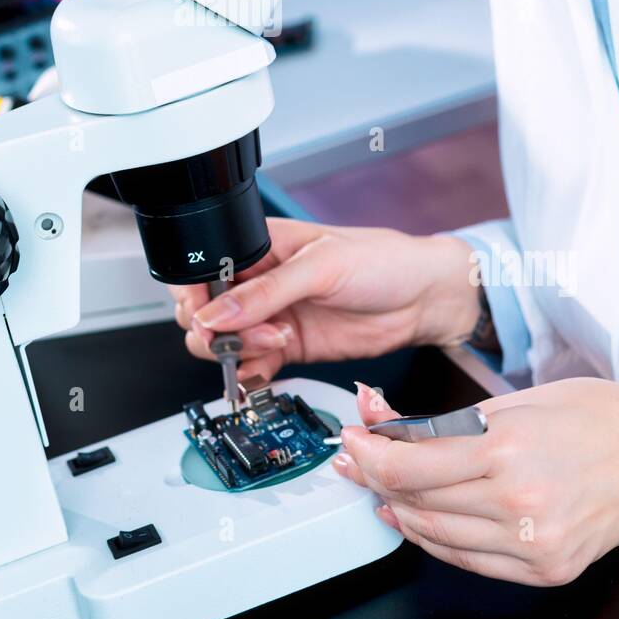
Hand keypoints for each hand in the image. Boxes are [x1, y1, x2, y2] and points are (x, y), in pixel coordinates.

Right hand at [169, 217, 479, 383]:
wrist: (424, 298)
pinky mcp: (288, 346)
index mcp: (259, 246)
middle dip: (213, 328)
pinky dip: (251, 372)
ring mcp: (272, 316)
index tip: (204, 314)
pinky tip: (268, 365)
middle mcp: (260, 281)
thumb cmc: (382, 261)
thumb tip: (217, 313)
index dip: (194, 294)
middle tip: (244, 333)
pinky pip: (252, 364)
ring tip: (273, 342)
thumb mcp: (321, 267)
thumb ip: (266, 292)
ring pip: (223, 342)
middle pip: (205, 311)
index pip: (204, 270)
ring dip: (237, 350)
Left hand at [336, 378, 618, 584]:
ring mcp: (532, 542)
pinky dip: (434, 541)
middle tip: (357, 459)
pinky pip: (468, 560)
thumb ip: (443, 420)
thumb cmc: (592, 417)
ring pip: (435, 534)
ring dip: (398, 510)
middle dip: (375, 477)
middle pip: (417, 499)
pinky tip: (415, 521)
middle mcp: (518, 501)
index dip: (369, 453)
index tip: (353, 440)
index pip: (410, 464)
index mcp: (507, 449)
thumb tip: (382, 419)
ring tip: (379, 488)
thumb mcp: (511, 402)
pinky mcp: (543, 568)